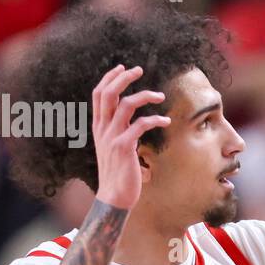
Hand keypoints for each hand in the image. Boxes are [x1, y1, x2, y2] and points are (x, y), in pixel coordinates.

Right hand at [90, 64, 171, 210]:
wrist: (114, 196)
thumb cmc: (118, 172)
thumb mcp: (114, 148)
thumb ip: (121, 133)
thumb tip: (135, 124)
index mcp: (99, 126)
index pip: (99, 94)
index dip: (109, 78)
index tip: (122, 68)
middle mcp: (102, 128)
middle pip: (108, 93)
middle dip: (123, 77)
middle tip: (138, 69)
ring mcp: (112, 137)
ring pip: (125, 104)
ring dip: (145, 95)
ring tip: (160, 95)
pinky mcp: (123, 147)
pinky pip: (140, 125)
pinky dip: (155, 119)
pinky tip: (165, 121)